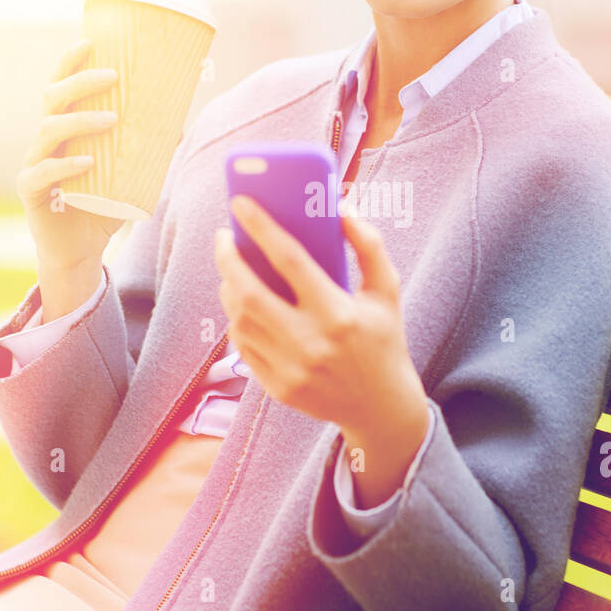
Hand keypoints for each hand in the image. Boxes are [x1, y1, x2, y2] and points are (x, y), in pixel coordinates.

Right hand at [16, 37, 125, 269]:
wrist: (78, 250)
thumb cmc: (101, 204)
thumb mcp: (126, 174)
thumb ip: (145, 150)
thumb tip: (178, 125)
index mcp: (63, 130)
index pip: (60, 87)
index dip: (69, 63)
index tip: (90, 42)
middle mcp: (44, 141)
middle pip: (52, 99)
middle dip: (80, 82)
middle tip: (113, 77)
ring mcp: (34, 164)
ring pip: (48, 130)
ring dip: (81, 120)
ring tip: (112, 119)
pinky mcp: (31, 192)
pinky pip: (43, 172)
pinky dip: (66, 165)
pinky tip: (88, 162)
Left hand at [213, 195, 426, 439]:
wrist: (382, 408)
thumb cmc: (384, 339)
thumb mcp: (387, 290)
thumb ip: (369, 245)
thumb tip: (340, 207)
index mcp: (339, 314)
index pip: (291, 260)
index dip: (262, 227)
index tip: (241, 202)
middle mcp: (311, 343)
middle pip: (249, 292)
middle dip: (228, 258)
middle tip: (223, 236)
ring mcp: (291, 370)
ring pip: (240, 320)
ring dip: (228, 287)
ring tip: (231, 266)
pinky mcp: (278, 388)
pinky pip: (243, 346)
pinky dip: (237, 319)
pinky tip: (239, 301)